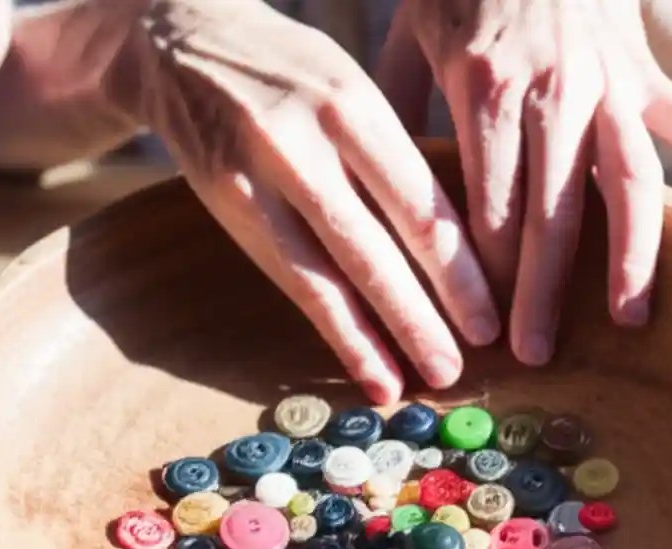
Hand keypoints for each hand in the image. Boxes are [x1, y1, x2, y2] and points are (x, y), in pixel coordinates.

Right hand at [140, 0, 500, 403]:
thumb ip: (391, 153)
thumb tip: (455, 241)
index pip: (417, 202)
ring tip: (407, 384)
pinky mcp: (225, 203)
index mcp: (354, 105)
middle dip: (419, 316)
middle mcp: (306, 141)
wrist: (182, 41)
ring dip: (371, 337)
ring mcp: (258, 176)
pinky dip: (328, 328)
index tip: (489, 319)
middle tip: (456, 370)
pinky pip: (287, 278)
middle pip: (374, 246)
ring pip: (323, 274)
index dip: (457, 270)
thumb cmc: (290, 70)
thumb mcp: (349, 85)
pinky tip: (360, 364)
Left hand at [377, 0, 671, 364]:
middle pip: (554, 212)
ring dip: (634, 255)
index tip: (478, 327)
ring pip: (633, 182)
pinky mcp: (647, 72)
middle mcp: (557, 92)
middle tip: (537, 354)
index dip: (487, 273)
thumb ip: (394, 112)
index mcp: (488, 88)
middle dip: (544, 290)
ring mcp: (611, 83)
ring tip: (632, 317)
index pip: (492, 205)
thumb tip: (370, 186)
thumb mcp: (409, 36)